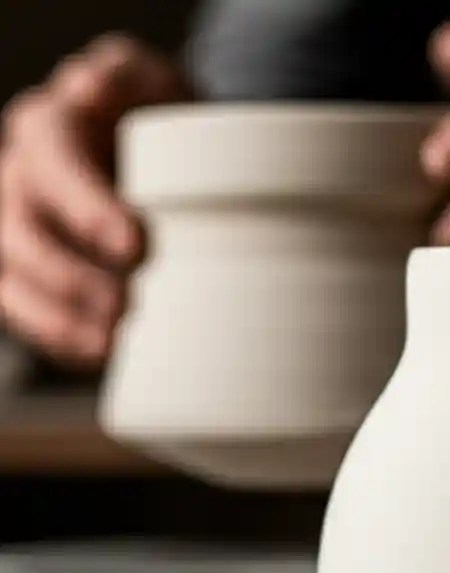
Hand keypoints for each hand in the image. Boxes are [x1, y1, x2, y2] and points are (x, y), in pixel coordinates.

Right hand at [0, 35, 185, 367]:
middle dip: (71, 276)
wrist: (168, 152)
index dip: (87, 207)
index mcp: (47, 127)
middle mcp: (18, 177)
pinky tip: (99, 356)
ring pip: (11, 278)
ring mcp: (16, 228)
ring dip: (58, 317)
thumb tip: (89, 88)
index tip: (136, 246)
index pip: (52, 164)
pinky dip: (59, 337)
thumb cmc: (162, 118)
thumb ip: (128, 73)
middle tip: (127, 309)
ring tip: (111, 344)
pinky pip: (24, 311)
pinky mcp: (27, 273)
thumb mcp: (156, 81)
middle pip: (22, 231)